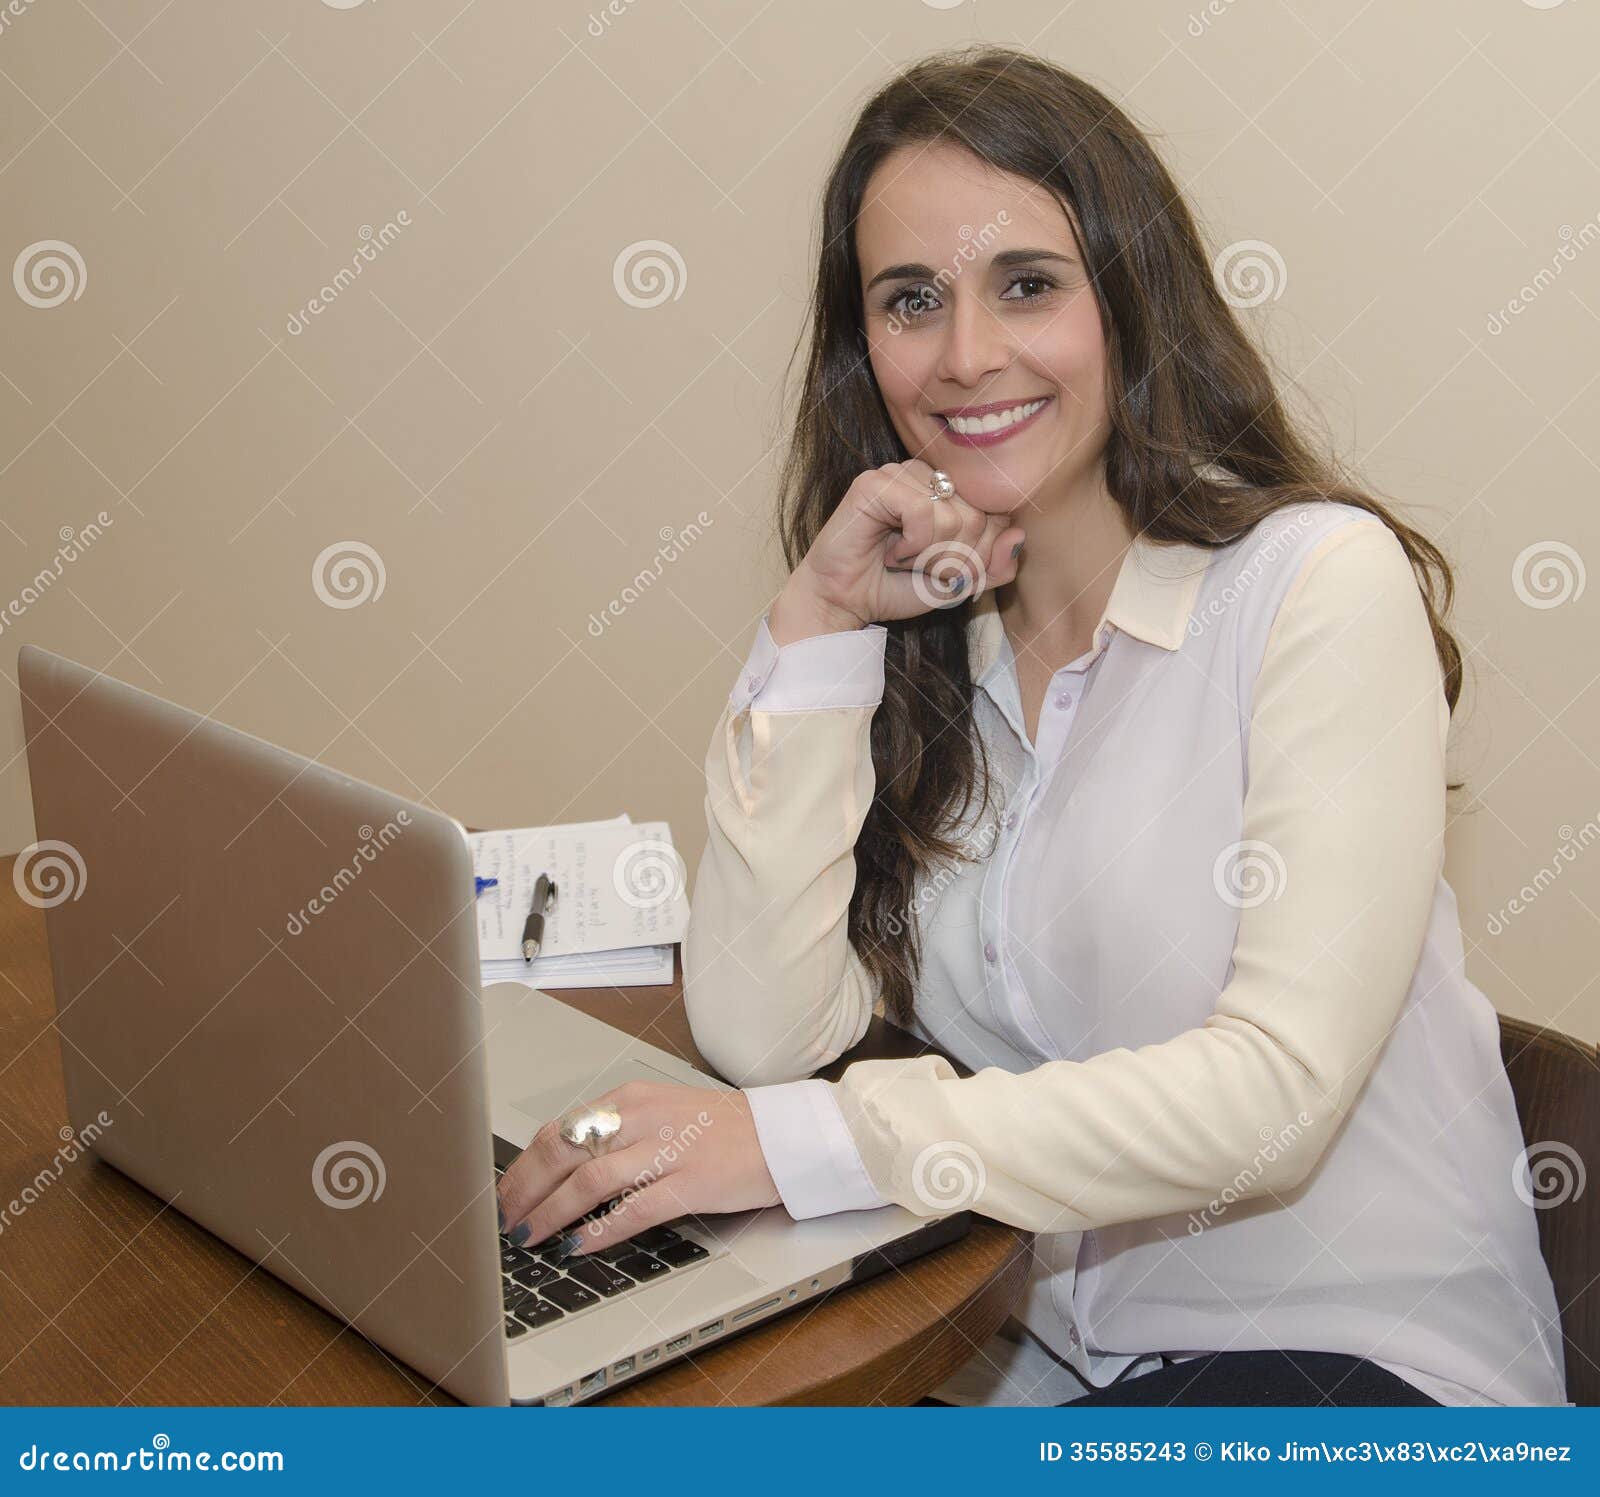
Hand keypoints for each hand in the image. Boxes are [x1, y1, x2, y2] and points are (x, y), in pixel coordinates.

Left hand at [495, 1081, 780, 1257]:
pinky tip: (580, 1245)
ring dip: (551, 1214)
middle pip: (563, 1152)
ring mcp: (665, 1149)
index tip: (505, 1192)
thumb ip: (615, 1134)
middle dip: (525, 1190)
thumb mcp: (659, 1115)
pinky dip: (599, 1231)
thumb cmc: (719, 1129)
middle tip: (506, 1221)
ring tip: (531, 1237)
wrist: (778, 1135)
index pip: (560, 1129)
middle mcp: (640, 1117)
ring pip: (588, 1181)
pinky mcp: (688, 1182)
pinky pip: (632, 1210)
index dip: (524, 1165)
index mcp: (629, 1098)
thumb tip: (563, 1168)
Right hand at [772, 458, 1024, 642]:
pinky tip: (891, 551)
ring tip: (903, 559)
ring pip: (953, 516)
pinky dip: (912, 545)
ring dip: (929, 556)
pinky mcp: (875, 482)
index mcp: (953, 491)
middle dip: (955, 560)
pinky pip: (922, 512)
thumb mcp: (958, 584)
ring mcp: (902, 474)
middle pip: (979, 517)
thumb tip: (1019, 536)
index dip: (981, 556)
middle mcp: (930, 475)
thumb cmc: (897, 588)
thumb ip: (995, 566)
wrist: (846, 604)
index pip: (998, 515)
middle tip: (921, 568)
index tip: (948, 573)